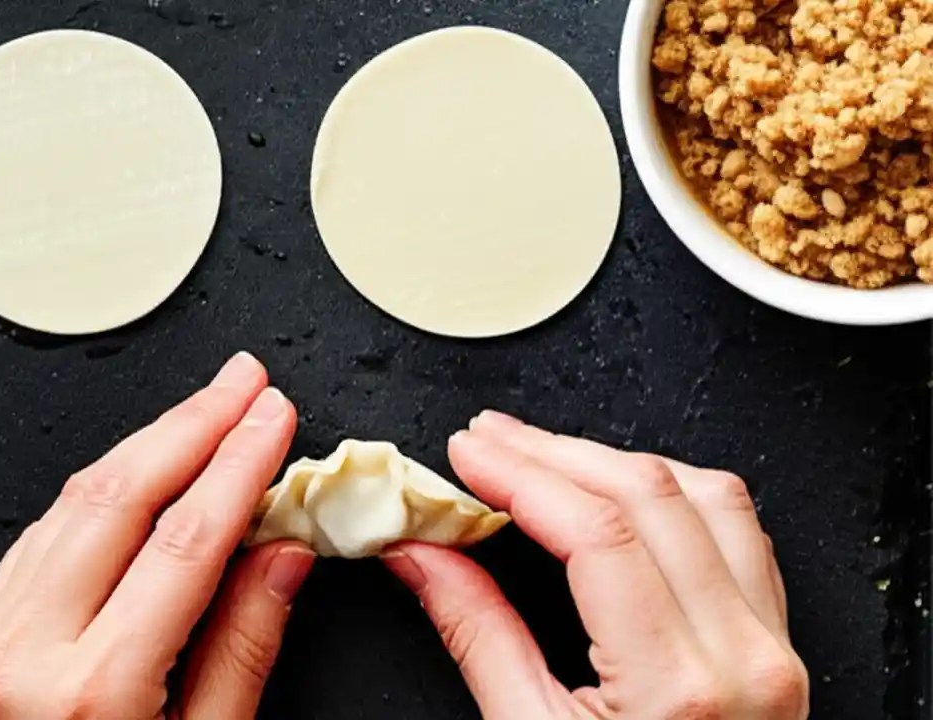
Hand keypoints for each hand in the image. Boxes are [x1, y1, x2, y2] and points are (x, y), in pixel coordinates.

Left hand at [0, 353, 314, 718]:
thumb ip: (242, 651)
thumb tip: (280, 551)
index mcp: (94, 692)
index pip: (184, 540)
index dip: (238, 465)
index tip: (274, 418)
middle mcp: (25, 654)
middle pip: (118, 496)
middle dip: (190, 425)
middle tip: (244, 384)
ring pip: (71, 502)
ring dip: (145, 444)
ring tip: (205, 412)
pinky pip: (40, 536)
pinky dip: (97, 491)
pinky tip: (139, 469)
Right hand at [383, 411, 808, 718]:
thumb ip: (477, 634)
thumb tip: (422, 554)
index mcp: (677, 687)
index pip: (598, 529)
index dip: (522, 473)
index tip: (467, 453)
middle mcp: (743, 657)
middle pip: (651, 494)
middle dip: (556, 451)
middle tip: (487, 440)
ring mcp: (772, 649)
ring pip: (707, 495)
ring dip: (616, 461)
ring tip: (543, 455)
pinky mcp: (777, 647)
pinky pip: (739, 531)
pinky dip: (673, 492)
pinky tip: (622, 490)